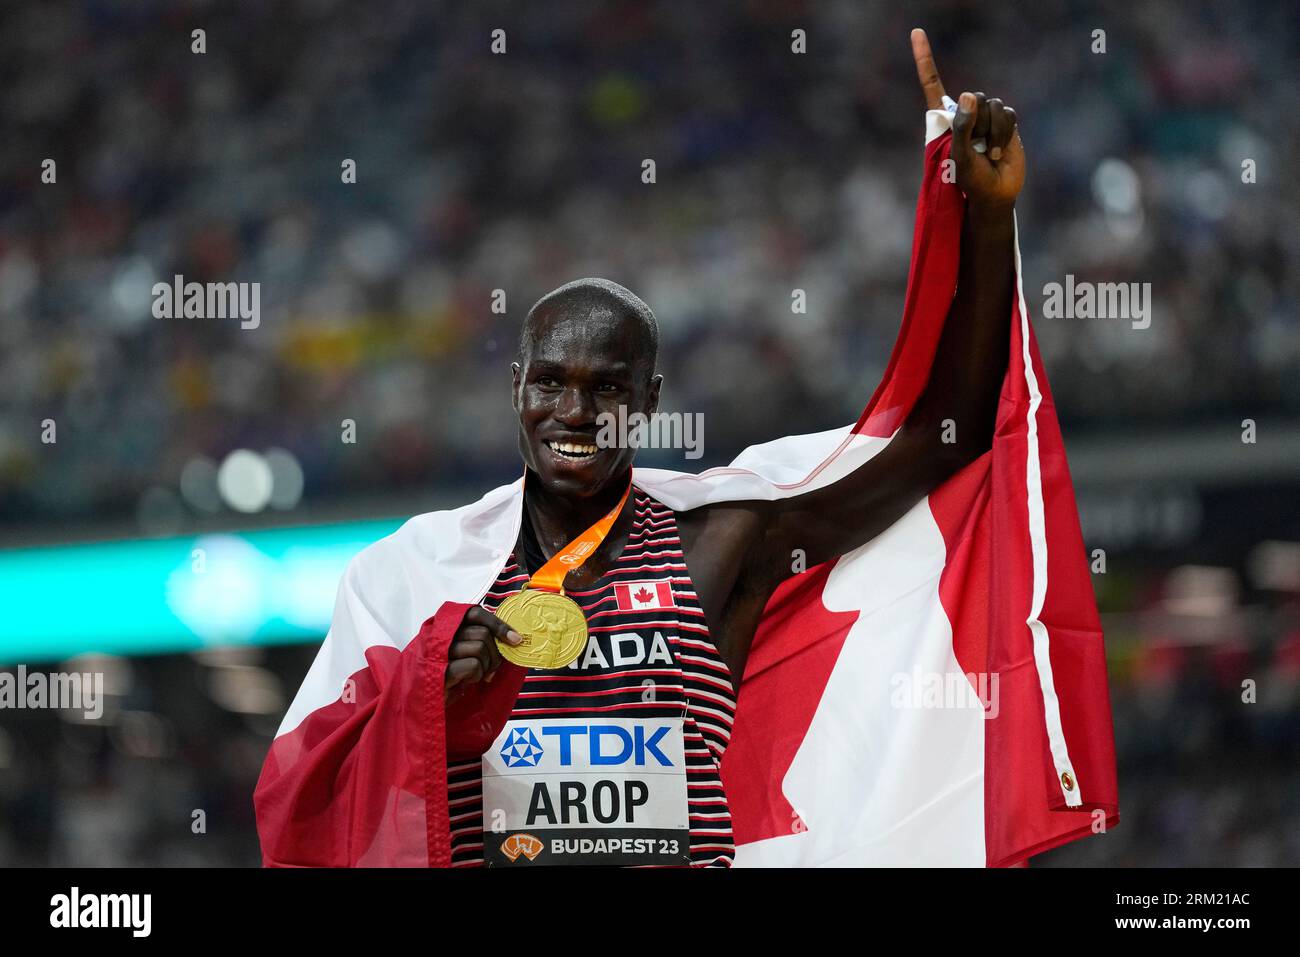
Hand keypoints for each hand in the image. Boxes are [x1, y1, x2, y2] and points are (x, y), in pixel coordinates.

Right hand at [444, 605, 522, 701]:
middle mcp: (440, 633)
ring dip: (486, 666)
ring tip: (477, 676)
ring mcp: (438, 650)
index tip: (514, 638)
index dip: (497, 624)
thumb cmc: (445, 677)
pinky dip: (476, 675)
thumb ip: (478, 641)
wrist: (421, 702)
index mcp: (445, 626)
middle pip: (483, 633)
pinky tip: (467, 681)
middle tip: (492, 669)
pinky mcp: (441, 669)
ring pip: (480, 647)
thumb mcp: (461, 654)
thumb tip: (510, 639)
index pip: (475, 613)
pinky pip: (473, 665)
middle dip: (495, 653)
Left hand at [911, 28, 1024, 209]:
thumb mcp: (959, 155)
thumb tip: (971, 94)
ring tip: (988, 153)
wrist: (995, 193)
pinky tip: (999, 151)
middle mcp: (966, 112)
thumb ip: (962, 125)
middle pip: (975, 98)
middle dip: (978, 123)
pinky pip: (1008, 113)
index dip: (925, 59)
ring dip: (993, 132)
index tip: (916, 32)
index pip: (932, 83)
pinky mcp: (1006, 122)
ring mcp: (986, 117)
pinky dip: (1004, 133)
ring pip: (994, 105)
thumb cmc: (970, 180)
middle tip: (976, 148)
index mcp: (945, 118)